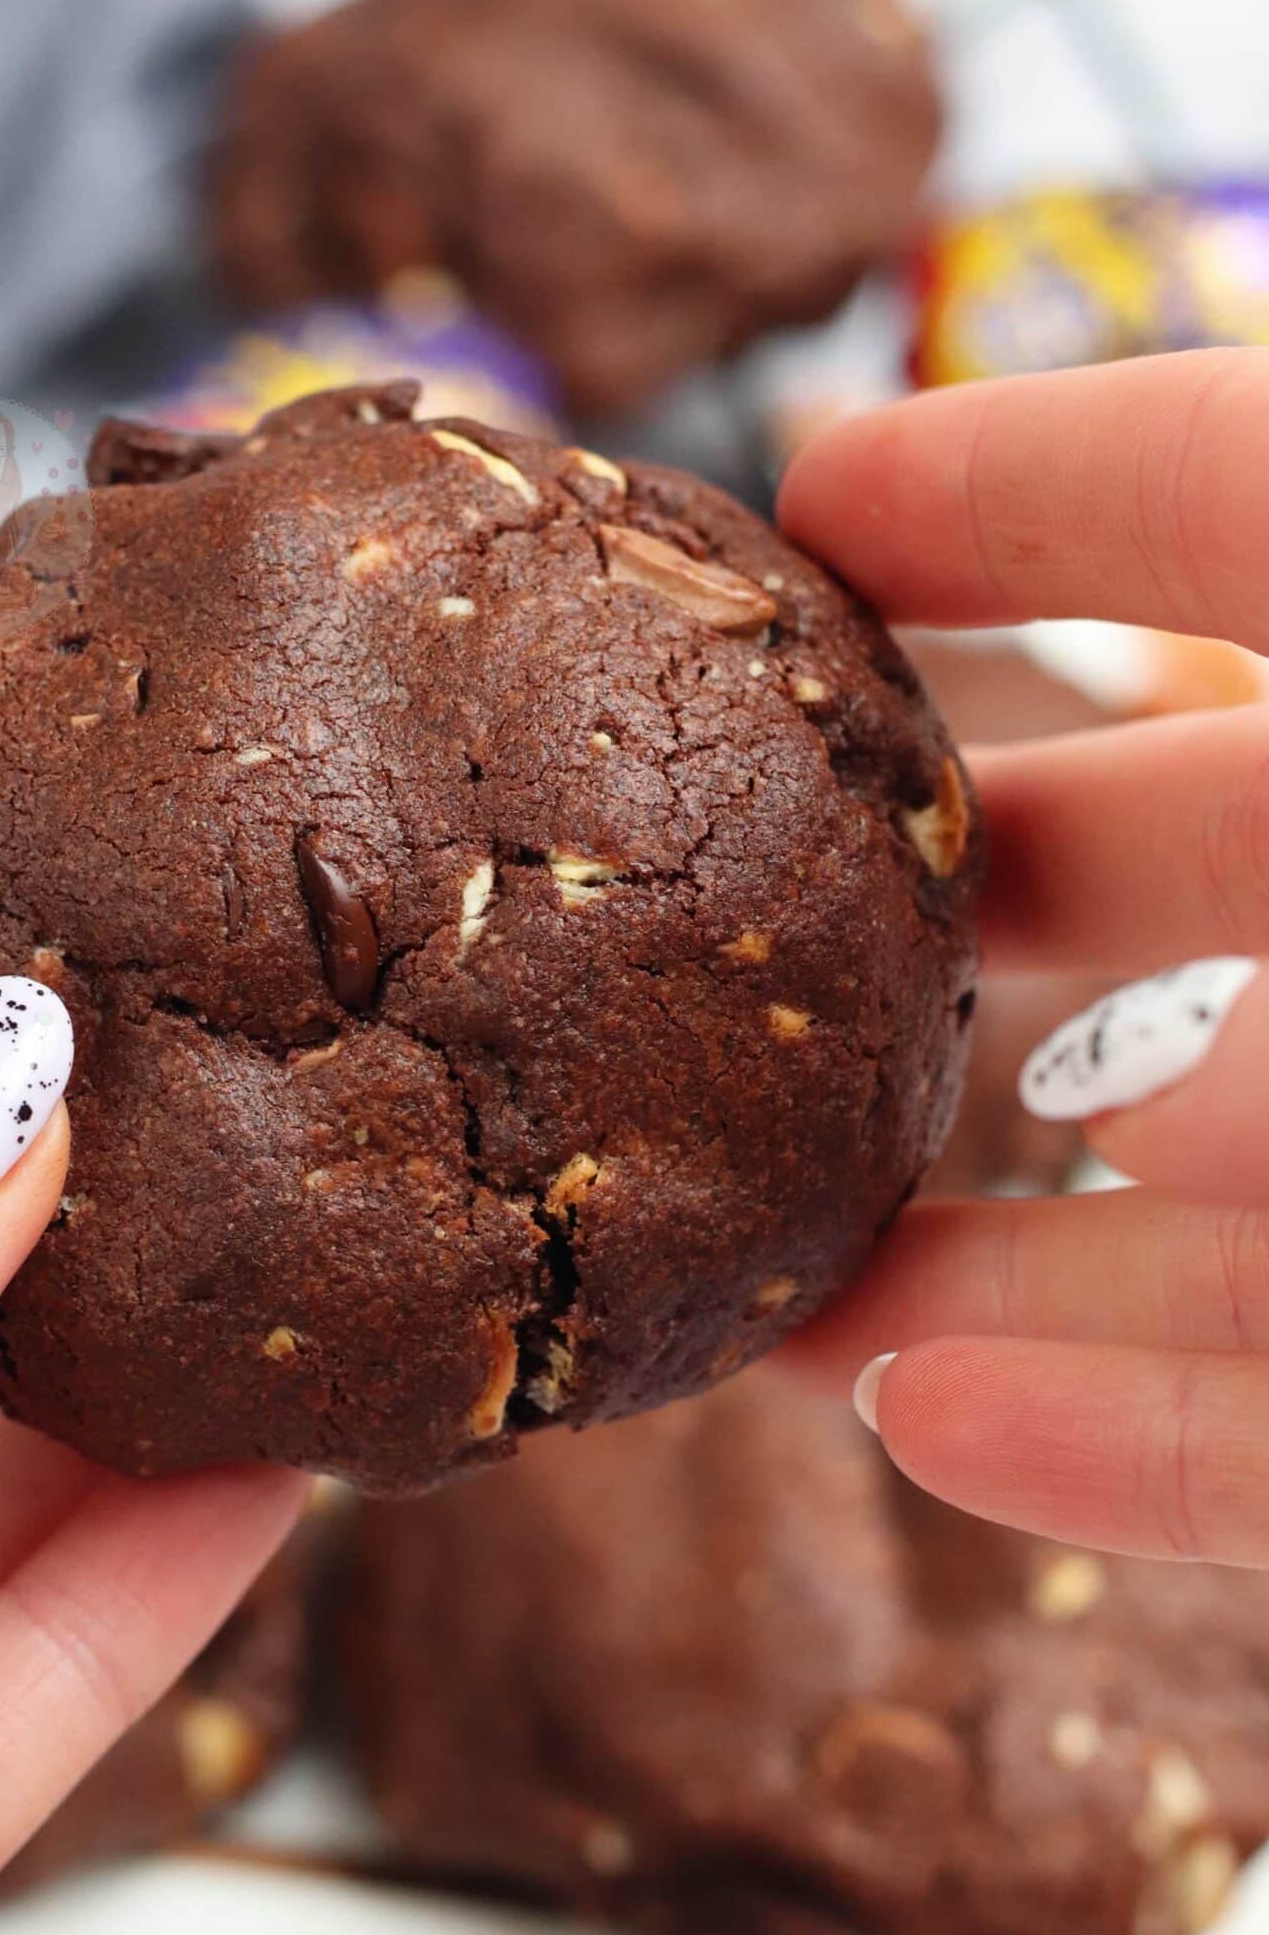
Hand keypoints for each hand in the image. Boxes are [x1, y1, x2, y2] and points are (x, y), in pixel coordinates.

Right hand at [777, 348, 1268, 1567]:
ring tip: (757, 1270)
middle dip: (954, 903)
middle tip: (720, 916)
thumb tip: (1095, 1005)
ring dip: (981, 1246)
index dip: (1035, 484)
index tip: (808, 498)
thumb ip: (1267, 729)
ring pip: (1227, 1223)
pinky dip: (1134, 1450)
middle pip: (1199, 877)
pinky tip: (936, 1418)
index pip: (1247, 512)